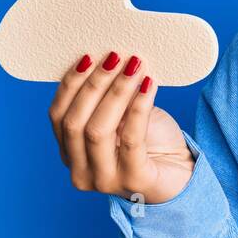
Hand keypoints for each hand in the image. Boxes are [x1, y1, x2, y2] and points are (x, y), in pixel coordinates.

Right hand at [48, 51, 194, 204]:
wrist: (180, 173)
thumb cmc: (150, 142)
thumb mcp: (121, 118)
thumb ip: (107, 99)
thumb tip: (107, 59)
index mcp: (70, 153)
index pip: (58, 116)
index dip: (70, 84)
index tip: (88, 56)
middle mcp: (81, 172)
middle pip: (75, 122)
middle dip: (94, 84)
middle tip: (115, 56)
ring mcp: (105, 181)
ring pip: (98, 130)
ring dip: (117, 91)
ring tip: (135, 66)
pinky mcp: (134, 181)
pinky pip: (132, 139)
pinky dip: (139, 107)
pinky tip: (149, 85)